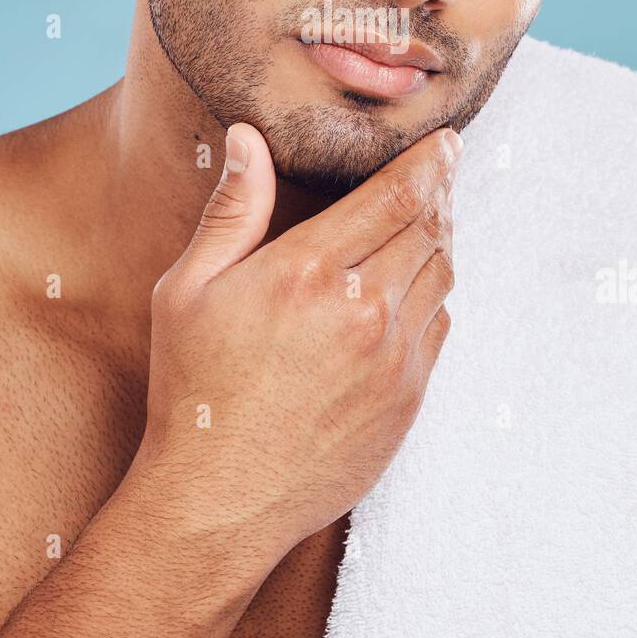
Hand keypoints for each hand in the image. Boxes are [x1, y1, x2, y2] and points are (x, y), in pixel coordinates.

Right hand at [135, 122, 461, 556]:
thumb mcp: (190, 288)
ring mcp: (393, 358)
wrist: (219, 499)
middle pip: (429, 229)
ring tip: (427, 223)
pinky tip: (410, 288)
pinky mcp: (408, 399)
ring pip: (441, 275)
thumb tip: (249, 138)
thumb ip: (233, 209)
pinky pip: (439, 327)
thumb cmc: (194, 389)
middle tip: (439, 174)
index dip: (430, 162)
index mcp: (309, 270)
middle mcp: (363, 309)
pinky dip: (433, 296)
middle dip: (439, 194)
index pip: (396, 195)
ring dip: (440, 241)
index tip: (446, 143)